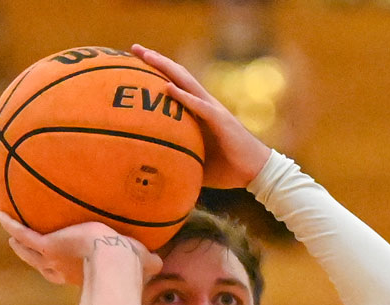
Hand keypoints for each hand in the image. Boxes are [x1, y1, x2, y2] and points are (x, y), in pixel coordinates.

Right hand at [0, 215, 159, 285]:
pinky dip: (12, 225)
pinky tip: (1, 214)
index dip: (64, 269)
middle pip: (44, 266)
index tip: (61, 267)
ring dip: (20, 246)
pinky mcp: (48, 245)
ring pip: (30, 253)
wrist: (116, 261)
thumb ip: (149, 262)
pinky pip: (24, 233)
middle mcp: (65, 269)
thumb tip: (160, 263)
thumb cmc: (131, 265)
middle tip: (27, 251)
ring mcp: (53, 258)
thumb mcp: (142, 261)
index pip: (70, 272)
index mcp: (84, 273)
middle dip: (36, 260)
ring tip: (11, 235)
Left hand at [132, 44, 271, 188]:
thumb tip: (155, 170)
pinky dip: (184, 96)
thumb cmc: (227, 169)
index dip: (156, 71)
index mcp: (198, 111)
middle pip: (177, 75)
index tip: (135, 61)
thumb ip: (178, 160)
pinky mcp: (220, 120)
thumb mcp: (195, 163)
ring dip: (167, 68)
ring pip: (187, 82)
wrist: (255, 172)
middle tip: (134, 47)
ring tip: (148, 56)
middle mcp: (204, 104)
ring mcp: (213, 109)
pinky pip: (199, 105)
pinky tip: (168, 88)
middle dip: (156, 60)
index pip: (175, 84)